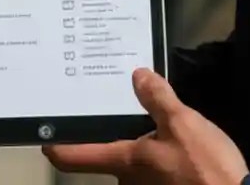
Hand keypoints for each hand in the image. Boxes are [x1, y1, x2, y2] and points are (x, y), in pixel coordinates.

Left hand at [44, 69, 248, 184]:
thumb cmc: (204, 166)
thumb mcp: (184, 123)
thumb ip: (158, 99)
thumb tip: (136, 75)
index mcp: (124, 161)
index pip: (73, 157)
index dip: (55, 144)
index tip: (45, 131)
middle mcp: (127, 181)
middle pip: (109, 155)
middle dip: (119, 133)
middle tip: (128, 106)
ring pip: (134, 163)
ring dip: (144, 146)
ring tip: (160, 121)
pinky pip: (153, 171)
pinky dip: (160, 156)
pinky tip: (179, 143)